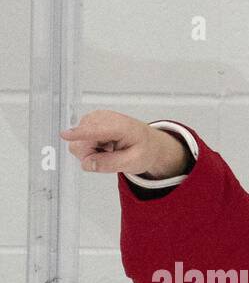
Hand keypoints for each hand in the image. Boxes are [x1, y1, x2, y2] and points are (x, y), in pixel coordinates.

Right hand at [61, 110, 187, 176]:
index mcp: (120, 126)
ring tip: (110, 150)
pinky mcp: (90, 121)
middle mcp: (104, 118)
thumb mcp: (134, 163)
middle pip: (82, 141)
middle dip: (91, 154)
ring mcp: (95, 118)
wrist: (149, 142)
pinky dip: (91, 146)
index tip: (64, 135)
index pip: (96, 130)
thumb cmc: (144, 150)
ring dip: (92, 151)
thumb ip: (111, 164)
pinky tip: (105, 146)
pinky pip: (80, 139)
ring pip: (78, 141)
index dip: (79, 133)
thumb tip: (87, 164)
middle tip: (110, 156)